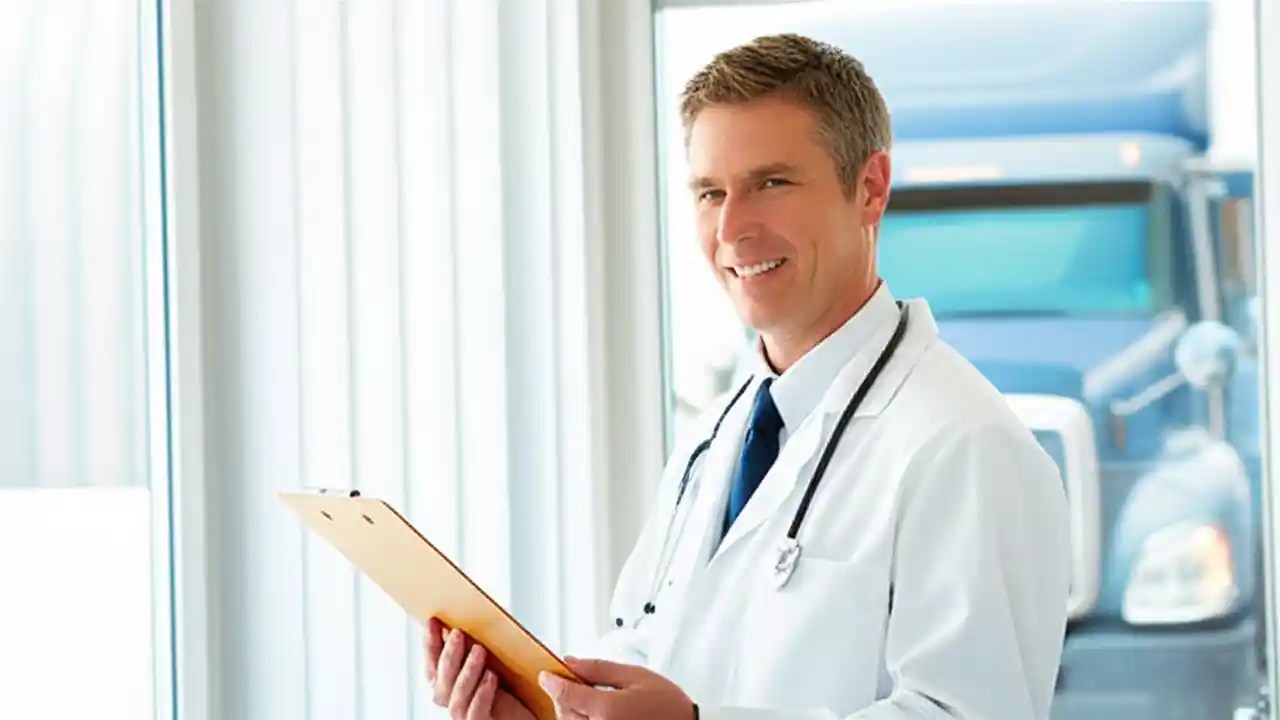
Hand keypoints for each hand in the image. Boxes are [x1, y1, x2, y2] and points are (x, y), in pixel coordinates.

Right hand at [425, 618, 535, 719]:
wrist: (531, 713)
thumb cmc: (513, 689)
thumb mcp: (493, 663)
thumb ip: (473, 649)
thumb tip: (462, 624)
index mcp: (451, 687)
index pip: (433, 666)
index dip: (430, 645)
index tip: (433, 620)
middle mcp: (455, 703)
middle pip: (440, 684)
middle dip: (448, 657)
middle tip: (458, 633)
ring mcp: (467, 717)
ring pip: (456, 699)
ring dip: (467, 672)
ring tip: (480, 650)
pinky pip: (476, 714)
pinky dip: (481, 694)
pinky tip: (491, 676)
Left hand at [538, 657, 694, 719]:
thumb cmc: (668, 705)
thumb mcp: (635, 676)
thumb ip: (598, 669)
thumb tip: (570, 661)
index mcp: (606, 709)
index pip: (565, 693)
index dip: (552, 681)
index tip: (546, 674)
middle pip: (563, 711)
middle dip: (563, 695)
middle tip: (573, 681)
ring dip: (570, 710)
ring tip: (588, 698)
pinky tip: (593, 714)